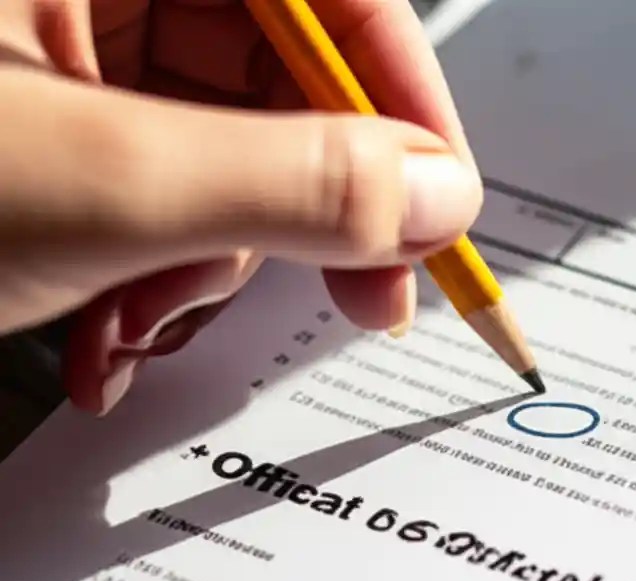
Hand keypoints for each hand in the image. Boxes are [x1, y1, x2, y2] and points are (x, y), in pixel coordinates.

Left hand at [0, 0, 481, 413]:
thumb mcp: (104, 183)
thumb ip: (291, 182)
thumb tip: (437, 196)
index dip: (402, 93)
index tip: (440, 199)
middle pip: (286, 87)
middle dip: (298, 215)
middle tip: (355, 291)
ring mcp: (76, 67)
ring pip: (231, 164)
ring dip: (208, 271)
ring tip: (137, 321)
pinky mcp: (68, 145)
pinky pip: (169, 203)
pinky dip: (155, 282)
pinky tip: (103, 329)